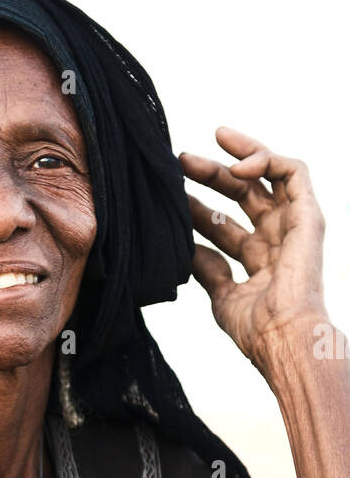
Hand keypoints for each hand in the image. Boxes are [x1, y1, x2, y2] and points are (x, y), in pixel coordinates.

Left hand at [180, 128, 326, 372]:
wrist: (282, 337)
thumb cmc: (255, 329)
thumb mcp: (221, 295)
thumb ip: (207, 269)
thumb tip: (186, 248)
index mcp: (258, 261)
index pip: (224, 224)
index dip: (198, 207)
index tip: (170, 193)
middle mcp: (277, 239)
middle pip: (242, 195)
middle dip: (212, 174)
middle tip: (181, 160)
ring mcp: (294, 226)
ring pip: (269, 175)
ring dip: (240, 155)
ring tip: (212, 140)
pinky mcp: (308, 215)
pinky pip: (294, 172)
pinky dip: (267, 160)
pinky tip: (237, 166)